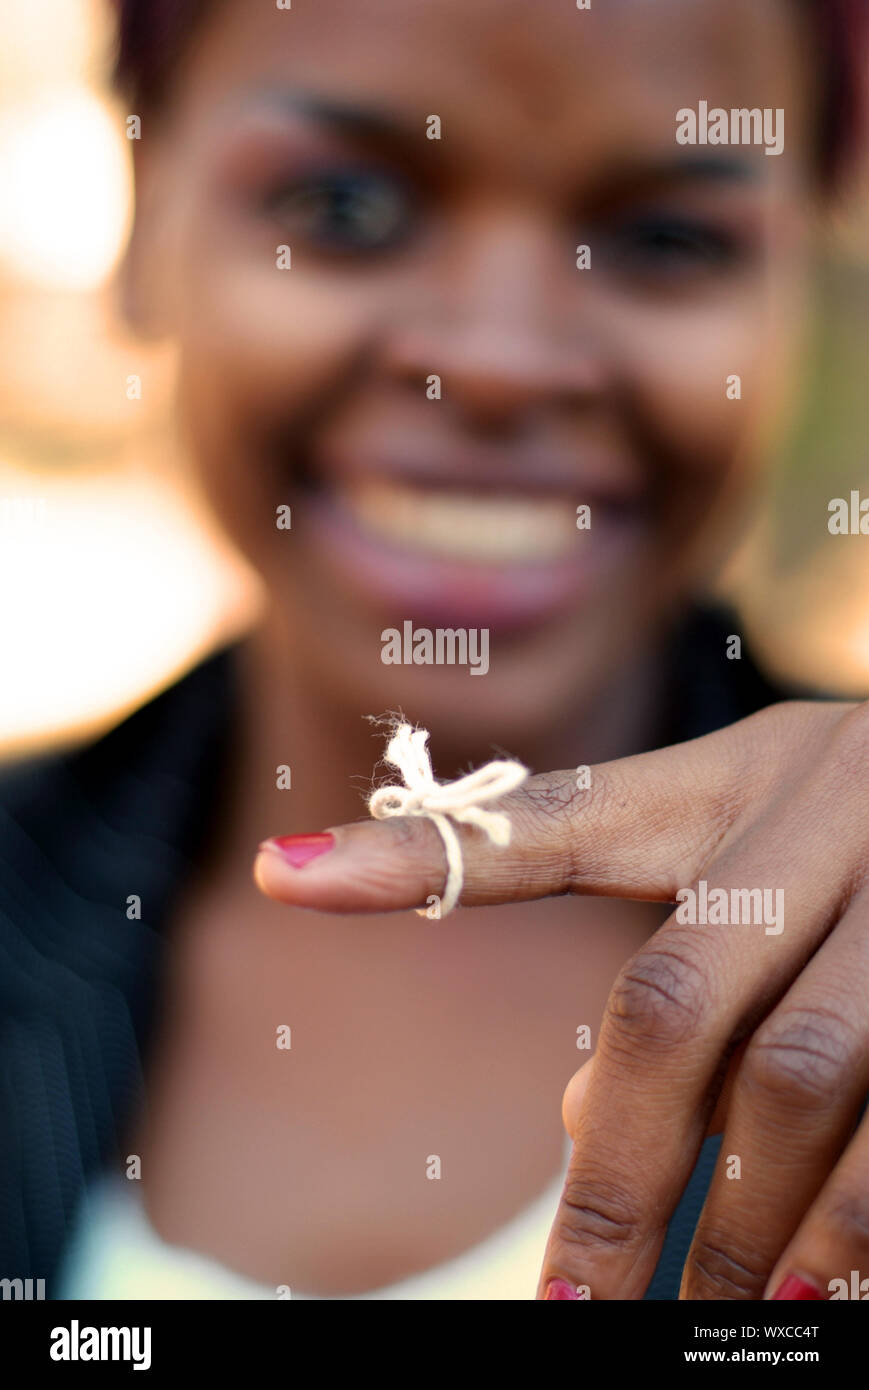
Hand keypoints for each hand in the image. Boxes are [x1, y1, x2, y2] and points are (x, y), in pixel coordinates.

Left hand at [254, 699, 868, 1300]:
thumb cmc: (863, 840)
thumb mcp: (762, 853)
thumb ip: (666, 964)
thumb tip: (580, 1122)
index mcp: (732, 777)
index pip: (554, 818)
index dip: (419, 855)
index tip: (284, 880)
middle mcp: (820, 808)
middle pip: (677, 1005)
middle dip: (623, 1171)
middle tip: (578, 1295)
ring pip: (807, 1080)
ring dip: (751, 1221)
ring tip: (713, 1313)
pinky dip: (864, 1219)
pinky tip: (825, 1286)